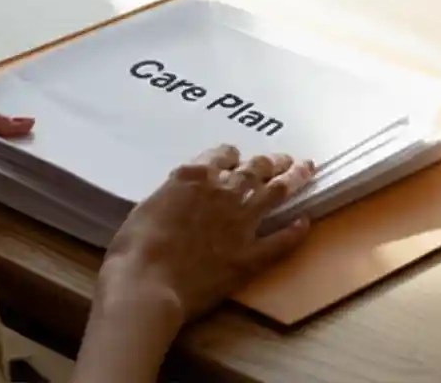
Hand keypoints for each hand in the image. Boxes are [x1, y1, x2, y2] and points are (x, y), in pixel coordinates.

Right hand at [74, 146, 313, 382]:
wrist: (146, 285)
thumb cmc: (133, 248)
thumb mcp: (148, 207)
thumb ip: (173, 195)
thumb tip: (182, 195)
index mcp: (195, 177)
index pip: (223, 155)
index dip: (232, 155)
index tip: (238, 157)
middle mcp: (224, 192)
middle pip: (256, 169)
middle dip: (271, 162)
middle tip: (284, 159)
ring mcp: (242, 223)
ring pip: (276, 193)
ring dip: (293, 179)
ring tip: (306, 170)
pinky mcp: (252, 255)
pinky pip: (282, 240)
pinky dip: (296, 231)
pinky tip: (306, 223)